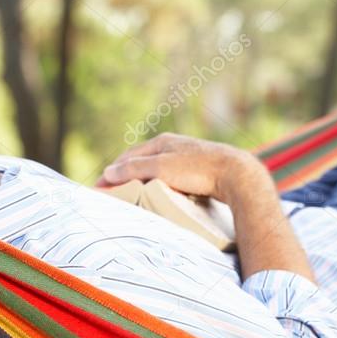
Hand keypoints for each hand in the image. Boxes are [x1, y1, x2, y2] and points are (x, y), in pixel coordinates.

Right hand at [95, 133, 263, 204]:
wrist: (237, 175)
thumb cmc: (198, 169)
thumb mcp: (161, 168)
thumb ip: (134, 169)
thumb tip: (108, 172)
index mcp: (161, 141)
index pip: (128, 156)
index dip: (112, 172)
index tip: (99, 187)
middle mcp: (173, 146)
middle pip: (142, 162)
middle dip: (125, 176)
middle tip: (112, 193)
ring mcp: (187, 157)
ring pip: (157, 170)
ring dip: (143, 181)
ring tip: (133, 196)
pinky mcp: (200, 170)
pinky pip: (172, 178)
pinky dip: (160, 186)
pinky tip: (161, 195)